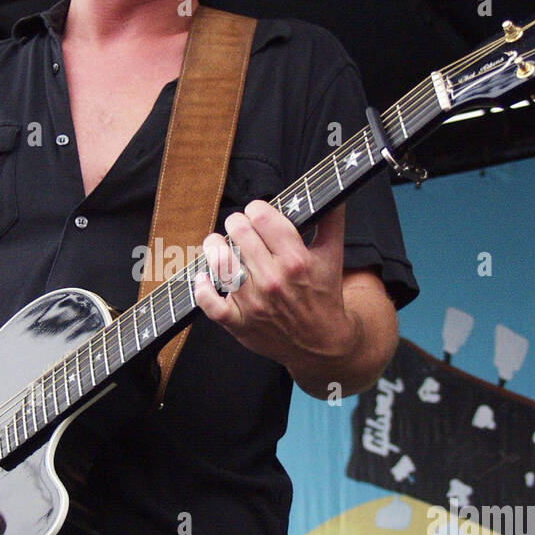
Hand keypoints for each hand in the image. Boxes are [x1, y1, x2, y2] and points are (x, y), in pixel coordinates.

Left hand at [194, 200, 357, 372]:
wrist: (322, 344)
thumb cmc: (325, 295)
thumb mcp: (333, 256)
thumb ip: (332, 220)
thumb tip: (333, 190)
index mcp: (295, 259)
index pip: (260, 216)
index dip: (255, 209)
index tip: (257, 215)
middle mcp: (273, 279)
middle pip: (237, 232)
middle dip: (235, 225)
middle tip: (239, 229)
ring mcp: (254, 302)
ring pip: (219, 262)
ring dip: (214, 247)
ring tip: (219, 246)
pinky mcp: (239, 323)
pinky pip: (209, 303)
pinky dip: (201, 287)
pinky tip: (205, 277)